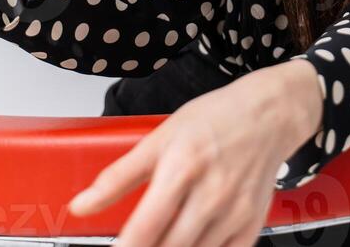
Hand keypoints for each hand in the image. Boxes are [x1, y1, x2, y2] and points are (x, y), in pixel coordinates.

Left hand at [67, 61, 322, 246]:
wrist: (268, 115)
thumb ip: (118, 176)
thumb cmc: (215, 119)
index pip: (145, 228)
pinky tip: (188, 243)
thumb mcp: (160, 136)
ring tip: (160, 240)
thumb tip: (81, 205)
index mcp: (182, 167)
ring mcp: (233, 215)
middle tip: (135, 243)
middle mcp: (210, 194)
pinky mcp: (250, 228)